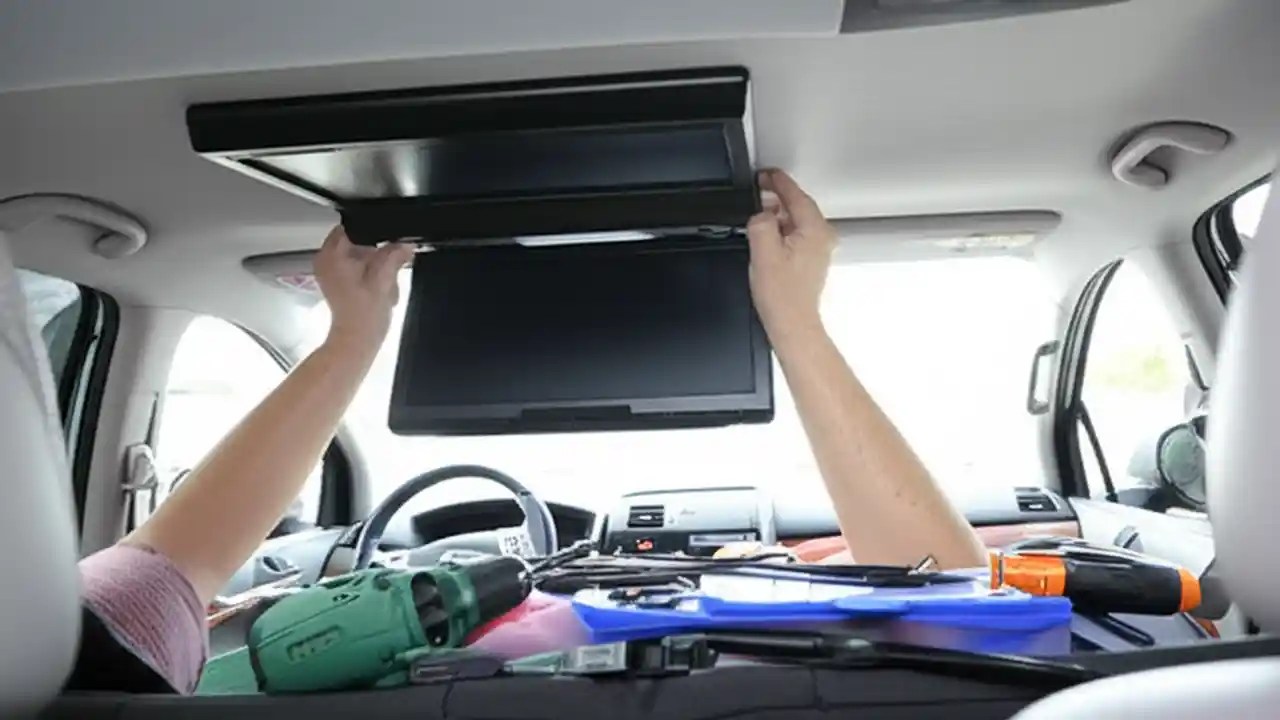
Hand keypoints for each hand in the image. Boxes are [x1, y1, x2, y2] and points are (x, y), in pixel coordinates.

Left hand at [313, 226, 414, 355]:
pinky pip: (357, 267)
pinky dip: (369, 273)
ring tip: (382, 281)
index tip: (388, 243)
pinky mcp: (337, 282)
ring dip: (375, 264)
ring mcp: (329, 272)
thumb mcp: (384, 280)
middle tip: (386, 268)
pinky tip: (377, 287)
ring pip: (359, 254)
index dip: (374, 233)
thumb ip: (394, 256)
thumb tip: (405, 245)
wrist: (356, 340)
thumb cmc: (363, 315)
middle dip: (376, 252)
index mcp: (332, 256)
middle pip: (357, 241)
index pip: (352, 227)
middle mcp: (326, 261)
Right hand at [747, 170, 836, 349]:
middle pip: (798, 205)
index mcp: (814, 230)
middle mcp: (822, 237)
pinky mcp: (811, 259)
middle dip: (776, 197)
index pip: (795, 195)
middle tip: (757, 190)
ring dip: (777, 215)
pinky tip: (766, 238)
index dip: (777, 182)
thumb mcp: (763, 251)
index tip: (765, 174)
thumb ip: (761, 222)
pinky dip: (781, 230)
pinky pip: (796, 234)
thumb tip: (762, 213)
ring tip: (757, 216)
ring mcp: (819, 248)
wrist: (792, 323)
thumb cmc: (783, 296)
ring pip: (796, 220)